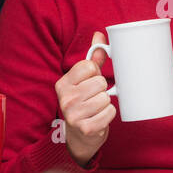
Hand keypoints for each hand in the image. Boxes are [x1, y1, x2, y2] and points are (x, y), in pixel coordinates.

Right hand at [56, 32, 116, 165]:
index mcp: (63, 83)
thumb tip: (100, 35)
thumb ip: (93, 59)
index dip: (95, 73)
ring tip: (96, 109)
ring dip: (106, 103)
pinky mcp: (86, 128)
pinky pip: (110, 112)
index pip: (89, 66)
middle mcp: (65, 98)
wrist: (79, 136)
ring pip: (106, 98)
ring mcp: (73, 115)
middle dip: (102, 90)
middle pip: (100, 82)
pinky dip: (109, 115)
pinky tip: (99, 118)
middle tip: (94, 99)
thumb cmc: (84, 102)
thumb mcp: (85, 80)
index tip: (89, 82)